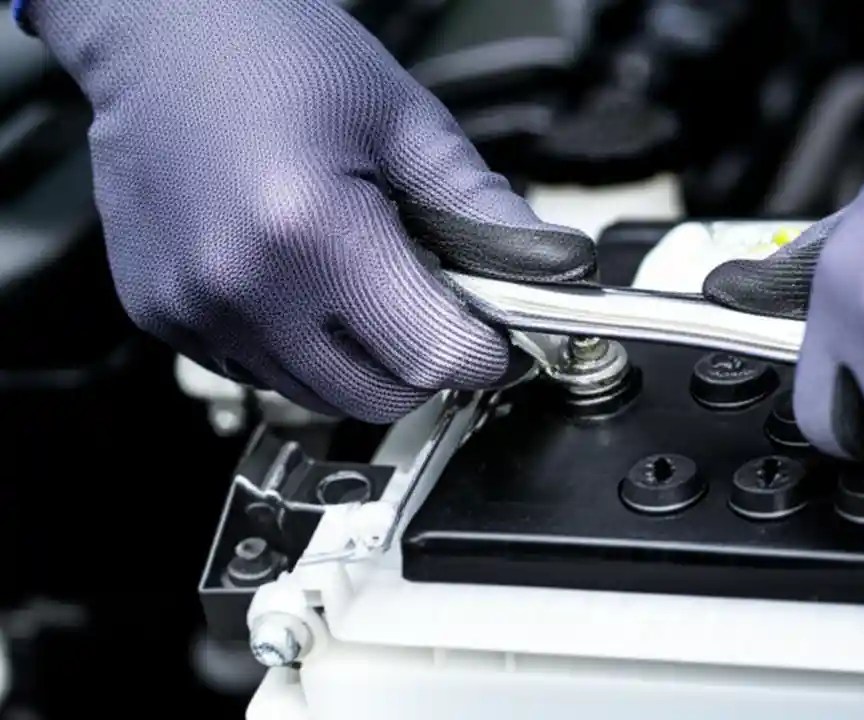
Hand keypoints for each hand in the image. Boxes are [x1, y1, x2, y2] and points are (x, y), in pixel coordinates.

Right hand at [27, 0, 593, 422]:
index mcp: (310, 228)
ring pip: (319, 396)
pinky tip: (300, 280)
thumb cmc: (275, 53)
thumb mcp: (404, 119)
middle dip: (424, 363)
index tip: (496, 337)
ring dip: (361, 360)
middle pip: (378, 396)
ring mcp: (194, 308)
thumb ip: (483, 208)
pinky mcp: (162, 317)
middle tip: (431, 304)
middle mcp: (242, 284)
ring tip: (359, 278)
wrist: (158, 31)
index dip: (483, 354)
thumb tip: (553, 267)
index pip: (431, 354)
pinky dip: (298, 347)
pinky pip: (259, 372)